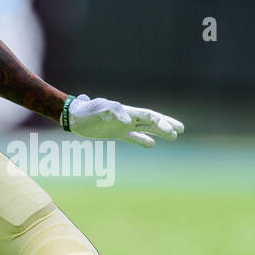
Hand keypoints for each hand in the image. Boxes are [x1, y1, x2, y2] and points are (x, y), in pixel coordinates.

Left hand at [66, 94, 183, 147]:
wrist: (74, 116)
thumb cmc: (87, 110)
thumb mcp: (100, 110)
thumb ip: (114, 112)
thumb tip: (127, 120)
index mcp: (127, 111)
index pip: (148, 116)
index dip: (161, 123)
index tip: (172, 131)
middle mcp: (128, 117)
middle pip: (151, 120)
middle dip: (166, 125)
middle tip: (180, 130)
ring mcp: (123, 125)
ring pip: (146, 128)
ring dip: (159, 132)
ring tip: (174, 136)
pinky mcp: (116, 133)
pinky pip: (133, 137)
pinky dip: (142, 140)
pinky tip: (152, 145)